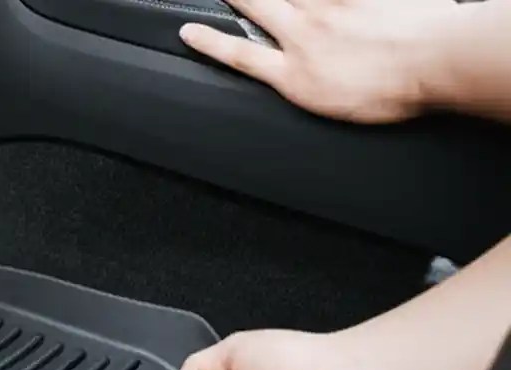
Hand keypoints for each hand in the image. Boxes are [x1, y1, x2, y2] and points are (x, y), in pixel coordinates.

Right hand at [180, 0, 458, 122]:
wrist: (435, 62)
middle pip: (257, 8)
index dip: (211, 42)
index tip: (189, 31)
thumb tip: (294, 75)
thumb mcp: (336, 106)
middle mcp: (305, 36)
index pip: (241, 56)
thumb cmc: (397, 92)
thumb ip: (309, 86)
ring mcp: (330, 7)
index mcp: (296, 75)